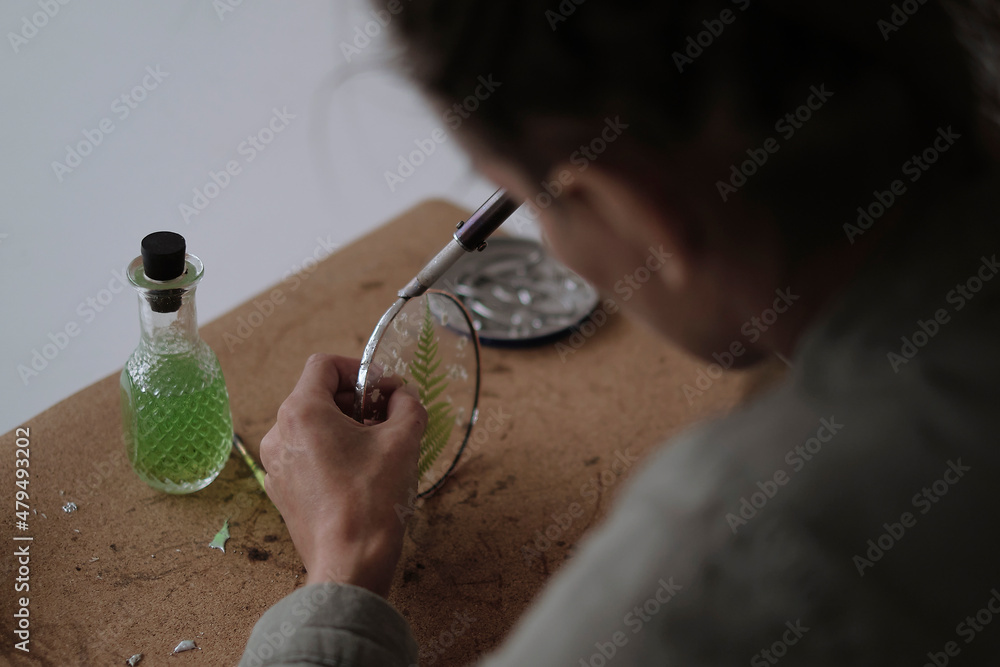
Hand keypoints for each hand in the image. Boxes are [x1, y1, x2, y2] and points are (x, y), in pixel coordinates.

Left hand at [258, 353, 426, 596]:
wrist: (350, 562)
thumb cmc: (373, 499)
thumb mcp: (403, 440)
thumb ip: (407, 404)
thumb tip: (402, 395)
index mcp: (300, 412)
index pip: (323, 365)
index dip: (358, 368)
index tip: (384, 389)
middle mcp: (278, 434)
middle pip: (317, 395)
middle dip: (356, 401)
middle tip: (388, 418)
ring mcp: (276, 465)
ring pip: (312, 426)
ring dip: (346, 427)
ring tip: (378, 447)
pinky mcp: (281, 491)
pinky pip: (306, 454)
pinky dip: (333, 451)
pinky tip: (361, 472)